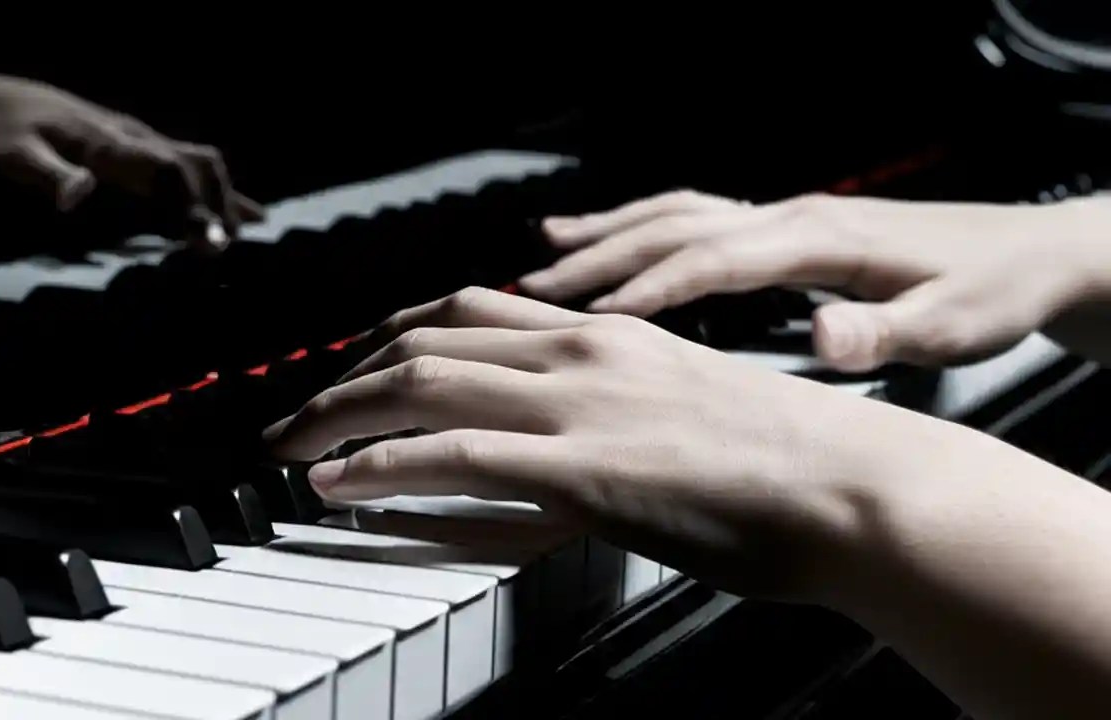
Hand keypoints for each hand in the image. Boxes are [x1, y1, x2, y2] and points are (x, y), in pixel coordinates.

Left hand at [0, 74, 263, 251]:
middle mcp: (138, 138)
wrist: (4, 102)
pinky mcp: (144, 150)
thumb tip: (80, 194)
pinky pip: (194, 168)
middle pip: (197, 165)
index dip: (193, 203)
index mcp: (112, 142)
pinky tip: (249, 215)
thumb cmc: (7, 134)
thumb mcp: (13, 155)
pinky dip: (223, 194)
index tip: (208, 242)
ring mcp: (144, 142)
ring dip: (225, 200)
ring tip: (236, 240)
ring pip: (202, 164)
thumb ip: (48, 175)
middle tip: (222, 250)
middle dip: (218, 205)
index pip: (169, 168)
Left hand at [262, 287, 938, 600]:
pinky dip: (378, 465)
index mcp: (606, 335)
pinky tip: (336, 484)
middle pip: (426, 337)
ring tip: (286, 449)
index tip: (353, 368)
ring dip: (336, 416)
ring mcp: (578, 406)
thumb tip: (558, 450)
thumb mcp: (681, 416)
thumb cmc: (785, 465)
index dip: (393, 336)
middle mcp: (582, 353)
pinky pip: (450, 454)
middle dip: (344, 375)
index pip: (469, 309)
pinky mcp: (580, 468)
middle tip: (295, 413)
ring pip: (421, 384)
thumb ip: (612, 418)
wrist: (855, 488)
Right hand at [519, 191, 1110, 370]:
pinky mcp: (787, 229)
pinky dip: (645, 229)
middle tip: (533, 289)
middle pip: (675, 226)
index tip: (588, 319)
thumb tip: (826, 342)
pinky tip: (617, 244)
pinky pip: (697, 218)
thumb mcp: (950, 324)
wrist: (1026, 254)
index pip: (712, 260)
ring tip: (545, 253)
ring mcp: (786, 216)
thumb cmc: (989, 290)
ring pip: (677, 212)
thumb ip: (883, 335)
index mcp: (819, 240)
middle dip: (601, 257)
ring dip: (609, 232)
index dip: (648, 288)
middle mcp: (791, 217)